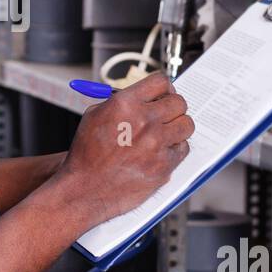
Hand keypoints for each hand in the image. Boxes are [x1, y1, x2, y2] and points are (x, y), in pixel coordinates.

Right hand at [55, 72, 193, 231]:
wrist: (84, 189)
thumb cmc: (87, 156)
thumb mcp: (95, 116)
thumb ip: (121, 102)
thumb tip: (145, 96)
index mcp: (125, 104)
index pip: (160, 81)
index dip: (164, 87)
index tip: (164, 93)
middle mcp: (144, 121)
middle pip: (178, 102)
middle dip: (172, 106)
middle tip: (166, 114)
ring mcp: (156, 144)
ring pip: (186, 124)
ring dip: (178, 127)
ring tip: (165, 134)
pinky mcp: (164, 165)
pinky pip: (183, 149)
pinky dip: (174, 149)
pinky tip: (160, 152)